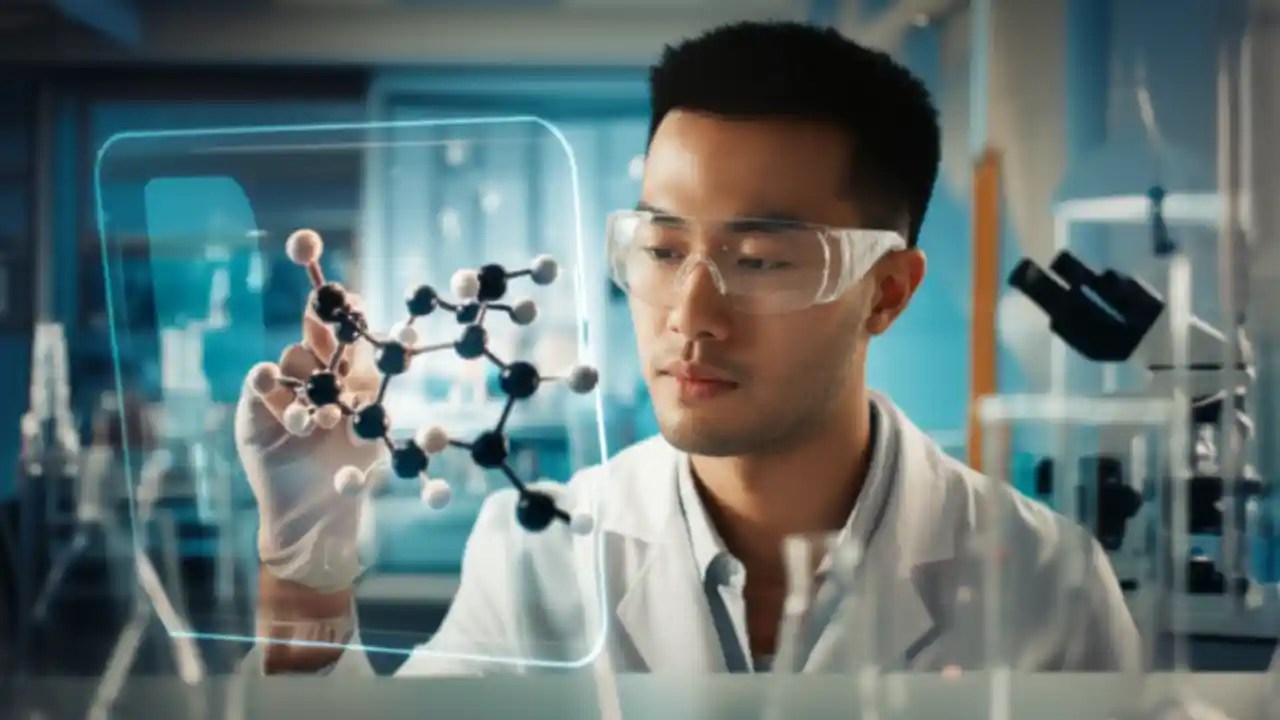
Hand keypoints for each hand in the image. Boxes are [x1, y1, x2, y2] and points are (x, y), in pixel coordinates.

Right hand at [235, 288, 386, 592]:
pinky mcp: (255, 411)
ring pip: (290, 361)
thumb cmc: (353, 470)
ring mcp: (284, 392)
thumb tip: (398, 343)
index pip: (344, 337)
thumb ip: (373, 388)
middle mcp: (314, 378)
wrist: (318, 512)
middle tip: (325, 310)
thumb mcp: (372, 425)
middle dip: (321, 324)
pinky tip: (274, 386)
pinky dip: (267, 380)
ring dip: (306, 375)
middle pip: (314, 338)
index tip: (355, 298)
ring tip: (323, 415)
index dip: (347, 315)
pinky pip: (259, 383)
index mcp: (346, 377)